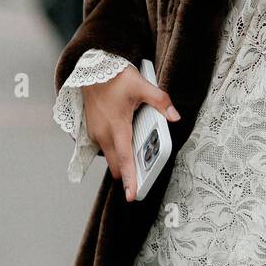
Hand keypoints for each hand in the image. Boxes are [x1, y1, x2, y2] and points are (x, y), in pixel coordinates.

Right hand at [82, 66, 180, 201]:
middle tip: (144, 173)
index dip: (130, 180)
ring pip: (111, 157)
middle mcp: (103, 135)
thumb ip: (160, 101)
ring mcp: (95, 134)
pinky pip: (104, 148)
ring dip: (122, 159)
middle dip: (128, 173)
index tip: (132, 195)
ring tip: (137, 151)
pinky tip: (124, 137)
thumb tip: (175, 116)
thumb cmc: (113, 77)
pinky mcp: (91, 131)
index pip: (125, 160)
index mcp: (117, 127)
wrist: (89, 69)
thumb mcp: (140, 85)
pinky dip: (115, 149)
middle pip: (117, 165)